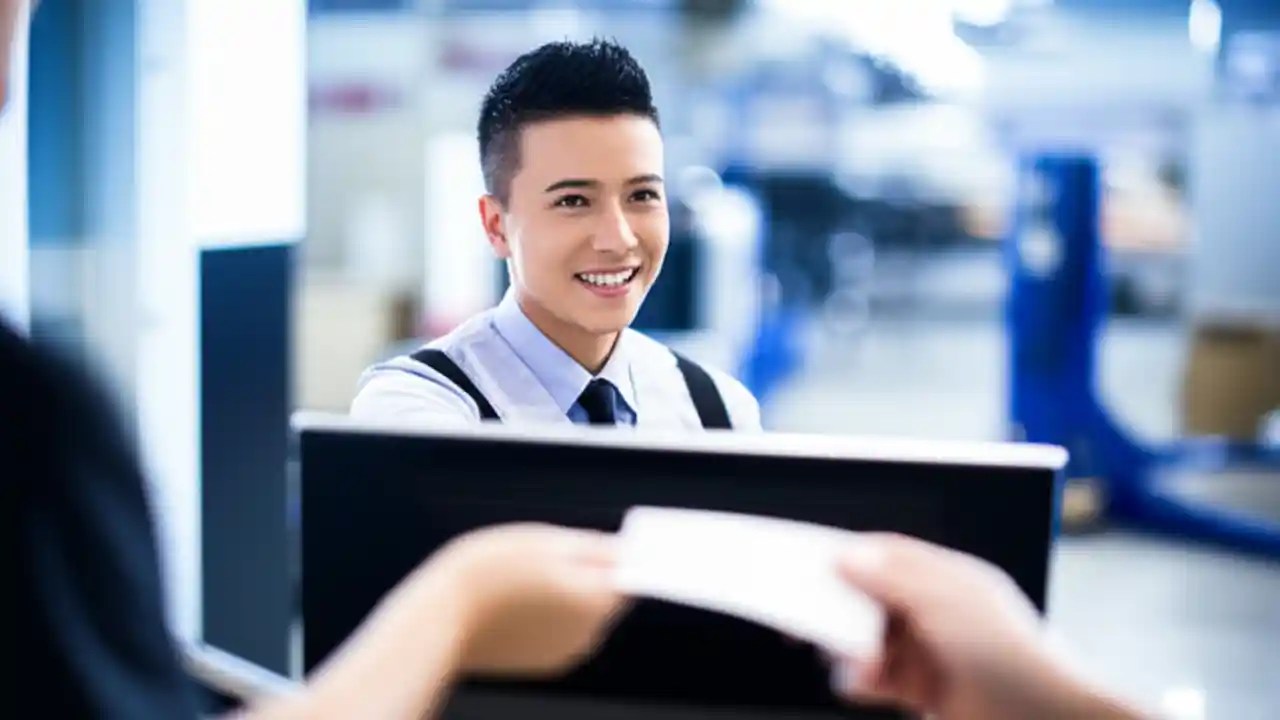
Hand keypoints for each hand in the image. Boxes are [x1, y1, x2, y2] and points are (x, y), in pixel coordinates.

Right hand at [424, 524, 628, 677]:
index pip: (632, 575)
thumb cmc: (490, 571)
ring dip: (565, 595)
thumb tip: (628, 551)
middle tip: (548, 555)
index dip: (623, 557)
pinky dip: (546, 617)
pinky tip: (516, 602)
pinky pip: (557, 631)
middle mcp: (589, 633)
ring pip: (579, 613)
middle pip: (605, 595)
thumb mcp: (548, 541)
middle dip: (588, 575)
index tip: (618, 544)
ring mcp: (565, 651)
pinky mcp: (540, 663)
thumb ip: (597, 549)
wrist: (440, 618)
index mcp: (597, 600)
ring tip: (523, 577)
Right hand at [833, 534, 1137, 719]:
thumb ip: (893, 577)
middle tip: (803, 613)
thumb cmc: (1013, 660)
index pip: (887, 554)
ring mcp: (932, 651)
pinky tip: (864, 680)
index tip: (806, 559)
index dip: (846, 554)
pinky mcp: (926, 689)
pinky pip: (878, 677)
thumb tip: (846, 555)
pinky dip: (863, 678)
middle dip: (839, 606)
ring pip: (869, 640)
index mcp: (947, 577)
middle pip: (871, 597)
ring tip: (849, 657)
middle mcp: (937, 611)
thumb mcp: (947, 604)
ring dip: (850, 649)